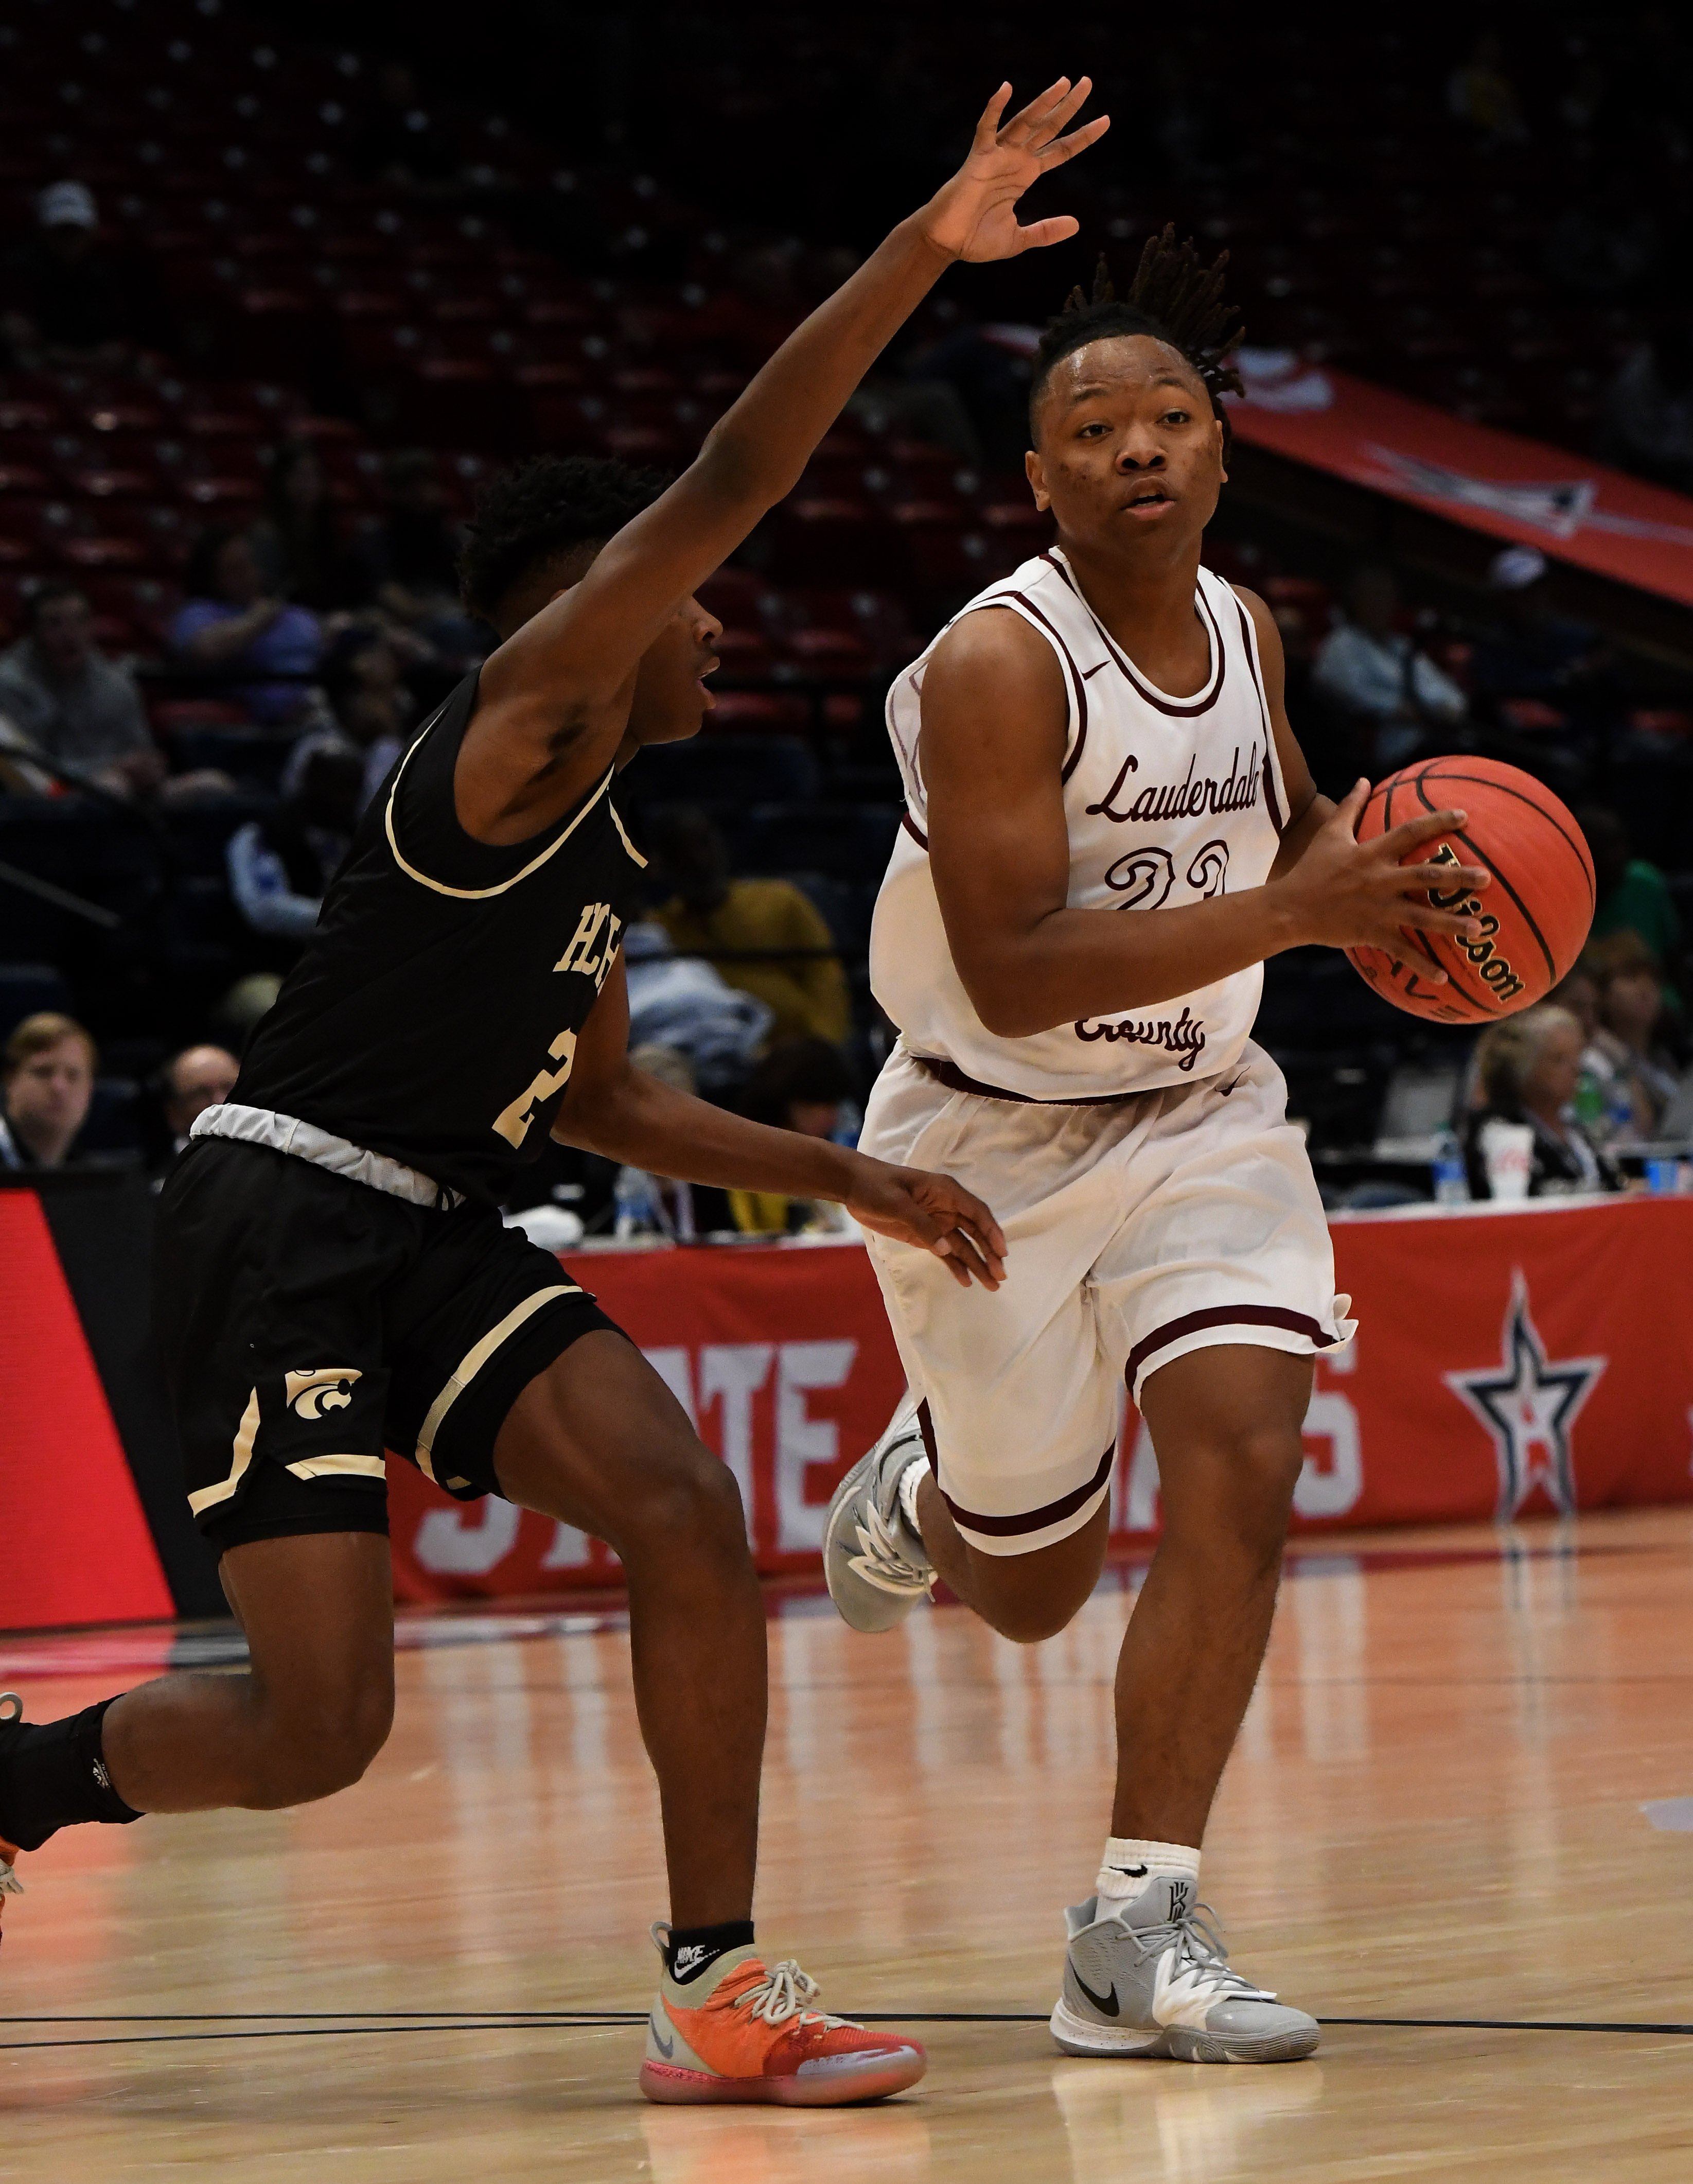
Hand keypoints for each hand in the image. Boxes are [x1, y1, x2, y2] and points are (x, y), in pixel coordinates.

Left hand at [840, 1156, 1007, 1288]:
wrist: (852, 1186)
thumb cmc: (876, 1186)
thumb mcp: (898, 1203)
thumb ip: (922, 1225)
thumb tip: (947, 1249)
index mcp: (946, 1191)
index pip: (977, 1213)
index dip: (992, 1232)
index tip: (1002, 1253)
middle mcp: (947, 1207)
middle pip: (975, 1232)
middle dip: (989, 1254)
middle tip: (1000, 1277)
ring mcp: (937, 1222)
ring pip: (963, 1245)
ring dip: (977, 1264)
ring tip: (991, 1286)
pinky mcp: (924, 1235)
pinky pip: (945, 1253)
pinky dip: (956, 1266)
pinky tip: (966, 1281)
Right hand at [919, 78, 1109, 263]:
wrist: (947, 244)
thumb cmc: (976, 240)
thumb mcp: (1020, 239)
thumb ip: (1046, 232)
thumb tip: (1076, 225)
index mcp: (1024, 175)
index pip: (1060, 151)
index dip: (1082, 137)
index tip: (1105, 121)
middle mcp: (1014, 160)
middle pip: (1047, 128)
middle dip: (1068, 106)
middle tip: (1088, 83)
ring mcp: (996, 157)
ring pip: (1024, 122)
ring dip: (1043, 102)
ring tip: (1064, 83)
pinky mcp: (977, 159)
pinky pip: (986, 128)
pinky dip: (994, 109)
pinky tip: (1006, 89)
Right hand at [1275, 779, 1491, 980]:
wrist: (1289, 909)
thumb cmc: (1311, 869)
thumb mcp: (1330, 834)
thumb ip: (1349, 807)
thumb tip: (1364, 779)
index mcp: (1371, 854)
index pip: (1410, 832)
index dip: (1438, 822)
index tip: (1465, 817)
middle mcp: (1380, 880)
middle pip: (1426, 876)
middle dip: (1458, 877)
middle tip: (1487, 878)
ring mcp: (1378, 909)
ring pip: (1422, 917)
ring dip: (1451, 924)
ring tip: (1478, 929)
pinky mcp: (1371, 934)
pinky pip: (1402, 951)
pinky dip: (1421, 966)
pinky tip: (1443, 977)